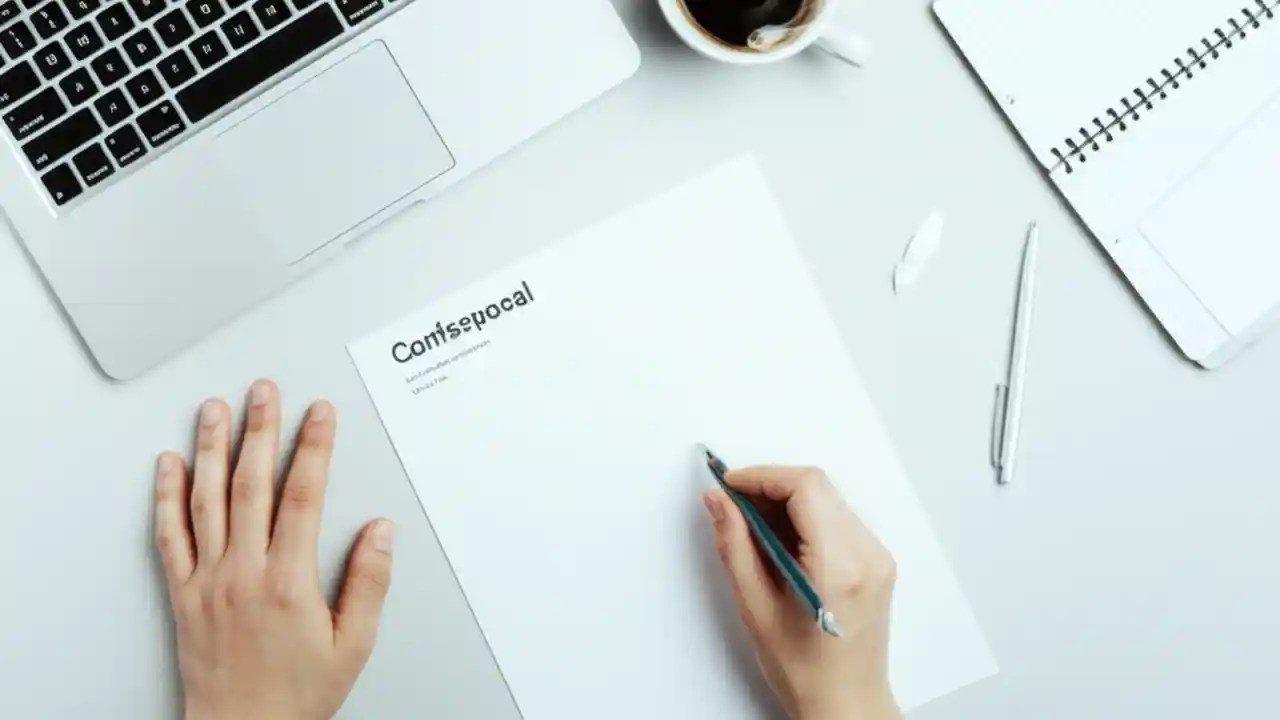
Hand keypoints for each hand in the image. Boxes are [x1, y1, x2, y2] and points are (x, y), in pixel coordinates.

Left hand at [153, 380, 394, 719]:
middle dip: (261, 430)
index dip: (313, 448)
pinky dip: (167, 497)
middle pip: (252, 485)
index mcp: (289, 582)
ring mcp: (208, 581)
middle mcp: (244, 573)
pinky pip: (169, 536)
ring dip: (211, 449)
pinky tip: (170, 466)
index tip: (319, 414)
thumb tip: (380, 533)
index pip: (303, 496)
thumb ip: (370, 584)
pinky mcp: (184, 595)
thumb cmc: (295, 696)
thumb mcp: (353, 646)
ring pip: (208, 500)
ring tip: (215, 411)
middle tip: (265, 392)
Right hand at [702, 467, 899, 719]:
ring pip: (828, 499)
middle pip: (818, 487)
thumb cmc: (803, 669)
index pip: (805, 487)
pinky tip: (783, 541)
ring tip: (755, 527)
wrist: (846, 702)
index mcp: (838, 566)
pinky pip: (840, 518)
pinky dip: (807, 517)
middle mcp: (866, 554)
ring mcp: (877, 556)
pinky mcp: (878, 560)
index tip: (730, 484)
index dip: (762, 476)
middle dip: (771, 486)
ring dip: (789, 501)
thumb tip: (719, 501)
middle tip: (735, 504)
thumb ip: (734, 545)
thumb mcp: (756, 606)